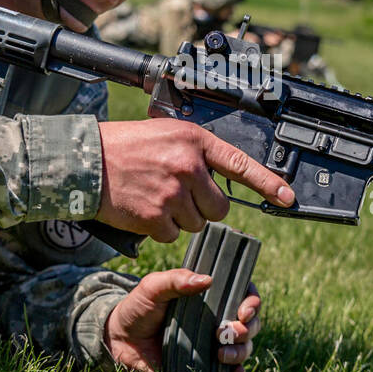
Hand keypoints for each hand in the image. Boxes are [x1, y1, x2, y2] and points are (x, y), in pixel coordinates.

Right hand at [95, 119, 294, 242]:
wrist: (84, 160)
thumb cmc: (124, 147)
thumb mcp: (167, 136)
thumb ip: (195, 154)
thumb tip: (218, 178)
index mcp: (194, 141)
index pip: (240, 164)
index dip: (268, 183)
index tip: (288, 198)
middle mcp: (188, 166)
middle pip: (219, 208)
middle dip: (203, 207)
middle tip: (177, 194)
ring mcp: (172, 193)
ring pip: (197, 224)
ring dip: (180, 219)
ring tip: (155, 197)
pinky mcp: (155, 217)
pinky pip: (173, 236)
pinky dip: (159, 229)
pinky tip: (143, 210)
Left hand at [103, 270, 262, 371]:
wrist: (121, 339)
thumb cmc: (139, 307)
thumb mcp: (153, 287)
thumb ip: (176, 279)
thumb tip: (207, 279)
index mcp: (211, 296)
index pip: (244, 293)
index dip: (252, 301)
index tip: (244, 311)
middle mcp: (218, 319)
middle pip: (251, 323)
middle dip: (247, 329)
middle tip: (227, 332)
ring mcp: (214, 344)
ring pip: (244, 347)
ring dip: (241, 351)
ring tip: (221, 354)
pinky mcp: (206, 366)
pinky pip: (231, 371)